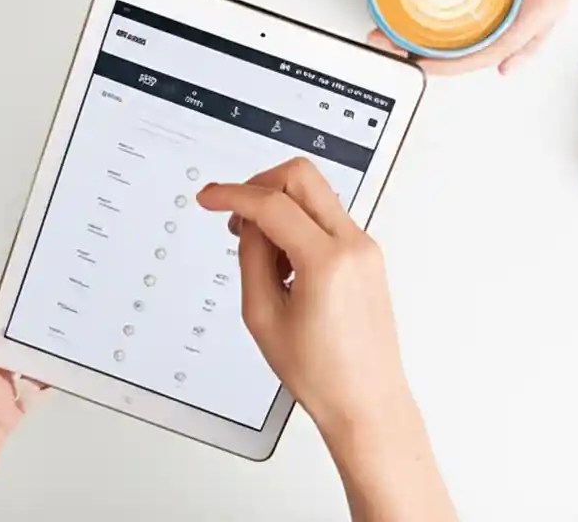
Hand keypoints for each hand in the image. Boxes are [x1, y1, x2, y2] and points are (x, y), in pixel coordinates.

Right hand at [197, 159, 455, 519]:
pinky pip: (327, 219)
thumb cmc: (322, 374)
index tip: (210, 198)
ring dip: (280, 207)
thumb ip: (252, 258)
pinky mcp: (367, 256)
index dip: (232, 195)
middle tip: (236, 213)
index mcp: (328, 261)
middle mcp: (354, 245)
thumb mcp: (263, 315)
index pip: (272, 203)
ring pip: (315, 194)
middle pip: (302, 176)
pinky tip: (283, 261)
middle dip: (260, 184)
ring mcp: (366, 248)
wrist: (366, 401)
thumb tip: (249, 224)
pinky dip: (298, 225)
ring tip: (261, 254)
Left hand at [368, 0, 577, 75]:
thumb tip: (504, 68)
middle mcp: (488, 16)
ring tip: (381, 29)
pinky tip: (396, 2)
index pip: (467, 56)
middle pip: (443, 39)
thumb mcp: (548, 8)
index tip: (414, 64)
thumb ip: (527, 40)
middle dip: (410, 47)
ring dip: (406, 26)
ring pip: (435, 18)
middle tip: (382, 43)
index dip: (440, 64)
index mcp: (507, 31)